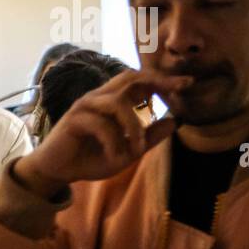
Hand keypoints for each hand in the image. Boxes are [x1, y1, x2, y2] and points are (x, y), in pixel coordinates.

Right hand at [14, 70, 191, 196]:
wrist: (59, 171)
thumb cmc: (93, 158)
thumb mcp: (129, 151)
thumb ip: (150, 137)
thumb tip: (176, 122)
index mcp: (115, 101)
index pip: (141, 81)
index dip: (164, 80)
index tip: (188, 83)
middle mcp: (101, 97)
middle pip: (130, 77)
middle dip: (157, 82)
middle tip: (178, 91)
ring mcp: (86, 106)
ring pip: (118, 103)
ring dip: (133, 127)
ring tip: (137, 149)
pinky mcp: (74, 120)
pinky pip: (101, 125)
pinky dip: (114, 141)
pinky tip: (116, 156)